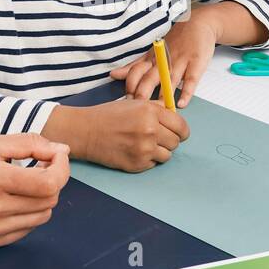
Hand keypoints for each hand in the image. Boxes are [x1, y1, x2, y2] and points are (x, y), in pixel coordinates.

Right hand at [0, 134, 69, 246]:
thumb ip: (29, 143)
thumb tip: (62, 150)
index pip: (49, 183)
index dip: (61, 168)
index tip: (55, 156)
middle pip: (50, 200)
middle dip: (53, 180)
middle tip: (39, 167)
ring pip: (44, 215)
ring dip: (43, 198)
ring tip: (25, 184)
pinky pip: (29, 228)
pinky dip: (29, 213)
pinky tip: (13, 200)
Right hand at [73, 98, 189, 172]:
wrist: (86, 132)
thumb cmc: (109, 115)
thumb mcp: (134, 103)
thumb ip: (157, 109)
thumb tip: (176, 117)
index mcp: (151, 112)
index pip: (181, 126)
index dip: (181, 130)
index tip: (177, 132)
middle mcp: (150, 130)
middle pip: (176, 142)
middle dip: (169, 140)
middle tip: (156, 138)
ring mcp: (144, 148)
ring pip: (168, 155)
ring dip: (159, 151)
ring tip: (144, 144)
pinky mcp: (138, 163)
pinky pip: (154, 164)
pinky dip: (148, 159)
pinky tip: (134, 151)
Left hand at [109, 10, 221, 107]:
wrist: (199, 23)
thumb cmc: (175, 41)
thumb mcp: (152, 52)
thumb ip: (134, 66)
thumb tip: (114, 75)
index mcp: (152, 58)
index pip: (136, 72)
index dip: (130, 86)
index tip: (126, 101)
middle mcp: (164, 60)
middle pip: (150, 77)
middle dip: (143, 93)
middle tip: (138, 108)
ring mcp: (180, 61)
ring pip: (169, 80)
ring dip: (163, 95)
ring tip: (158, 110)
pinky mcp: (196, 63)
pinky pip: (191, 79)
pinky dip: (187, 92)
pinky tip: (181, 103)